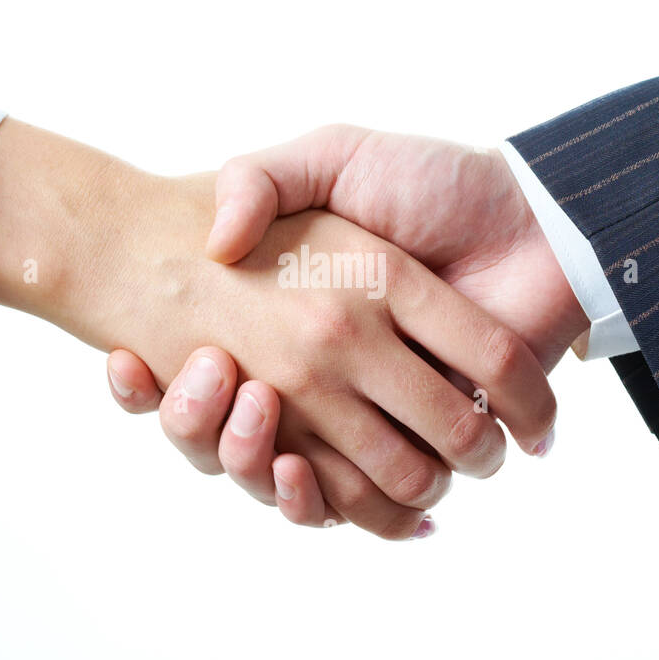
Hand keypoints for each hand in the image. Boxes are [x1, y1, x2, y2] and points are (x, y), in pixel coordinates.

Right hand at [0, 120, 556, 539]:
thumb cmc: (434, 180)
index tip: (126, 362)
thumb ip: (260, 179)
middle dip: (194, 422)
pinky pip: (353, 499)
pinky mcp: (418, 442)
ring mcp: (368, 410)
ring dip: (243, 461)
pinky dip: (317, 502)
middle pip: (228, 431)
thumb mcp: (333, 157)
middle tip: (199, 377)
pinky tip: (292, 468)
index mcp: (293, 316)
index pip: (201, 369)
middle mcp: (321, 371)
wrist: (532, 214)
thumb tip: (211, 243)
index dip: (155, 383)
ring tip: (244, 409)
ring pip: (279, 473)